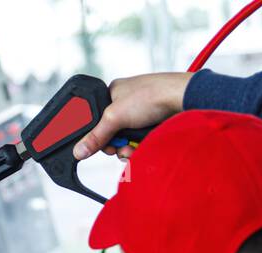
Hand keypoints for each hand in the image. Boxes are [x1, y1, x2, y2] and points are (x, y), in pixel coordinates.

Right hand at [73, 72, 190, 160]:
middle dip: (114, 144)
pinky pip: (138, 141)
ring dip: (127, 148)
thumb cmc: (151, 95)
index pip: (95, 120)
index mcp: (112, 93)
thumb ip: (95, 136)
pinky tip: (142, 146)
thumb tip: (78, 151)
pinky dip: (139, 146)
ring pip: (125, 140)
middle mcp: (125, 103)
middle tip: (117, 146)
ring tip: (132, 148)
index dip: (97, 135)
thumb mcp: (115, 117)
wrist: (182, 98)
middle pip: (110, 133)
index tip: (99, 145)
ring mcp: (140, 113)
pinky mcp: (151, 123)